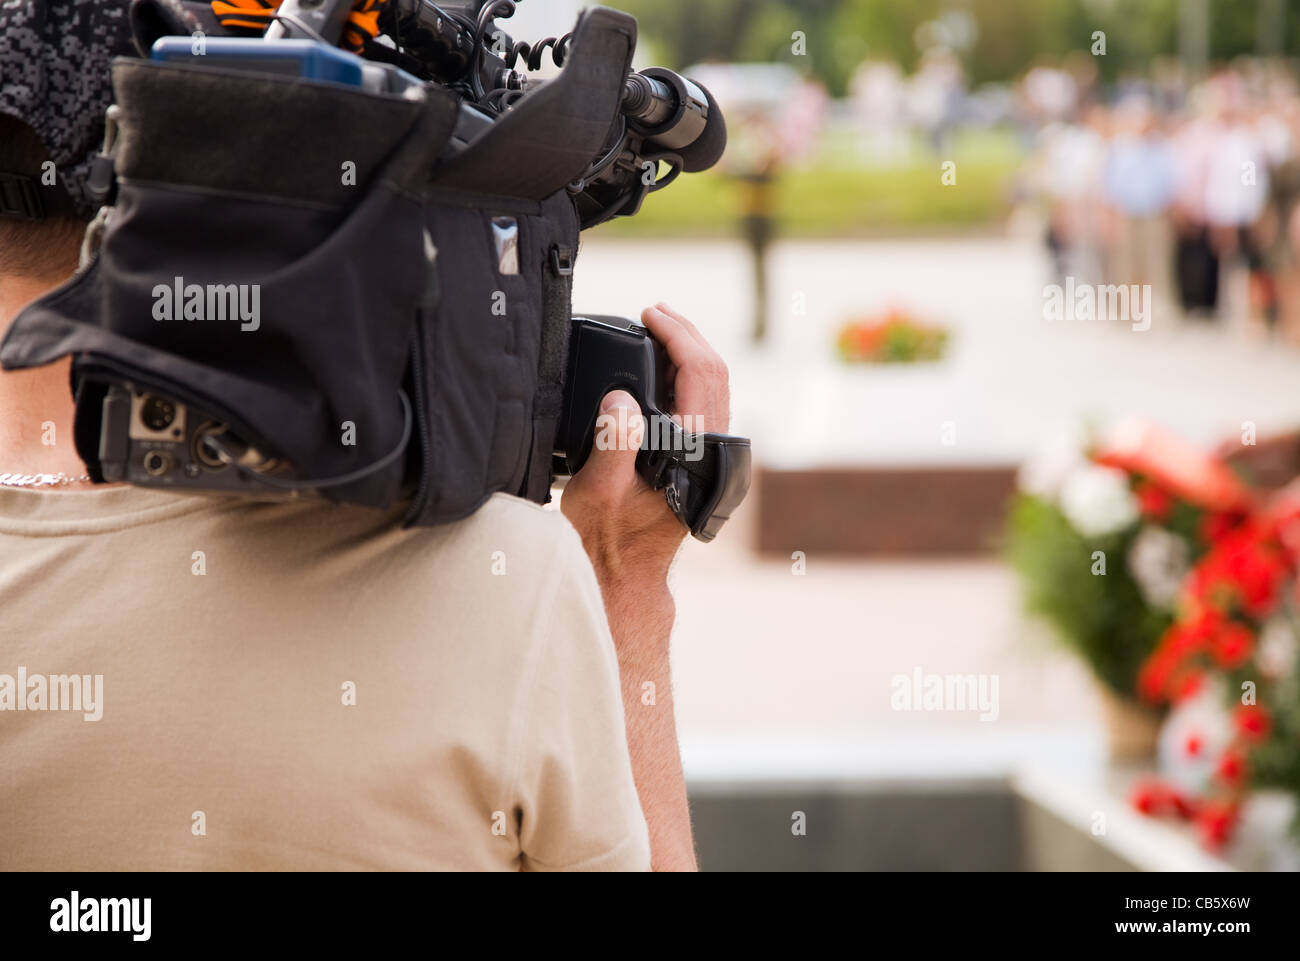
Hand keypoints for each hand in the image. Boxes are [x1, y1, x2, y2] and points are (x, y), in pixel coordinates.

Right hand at [561, 303, 730, 585]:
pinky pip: (702, 404)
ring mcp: (709, 456)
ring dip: (688, 354)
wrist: (621, 575)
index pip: (701, 374)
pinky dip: (684, 377)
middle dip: (686, 336)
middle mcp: (710, 451)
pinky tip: (659, 370)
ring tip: (657, 331)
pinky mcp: (699, 460)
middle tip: (655, 312)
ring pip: (713, 388)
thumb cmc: (607, 537)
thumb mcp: (598, 492)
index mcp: (694, 452)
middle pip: (715, 373)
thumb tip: (620, 402)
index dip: (678, 336)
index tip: (650, 314)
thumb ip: (614, 444)